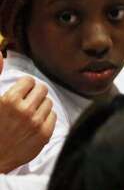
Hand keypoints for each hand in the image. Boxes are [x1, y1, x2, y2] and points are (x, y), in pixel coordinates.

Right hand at [0, 52, 56, 171]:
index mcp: (9, 100)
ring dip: (40, 106)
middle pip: (42, 89)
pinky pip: (53, 116)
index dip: (23, 87)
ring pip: (48, 102)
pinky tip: (34, 123)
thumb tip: (0, 54)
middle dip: (34, 93)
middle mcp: (25, 111)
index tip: (19, 92)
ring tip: (28, 114)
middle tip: (26, 101)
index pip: (29, 81)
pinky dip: (45, 118)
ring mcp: (36, 123)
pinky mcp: (44, 135)